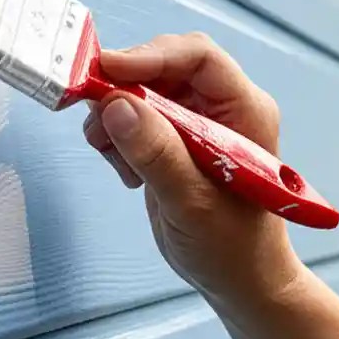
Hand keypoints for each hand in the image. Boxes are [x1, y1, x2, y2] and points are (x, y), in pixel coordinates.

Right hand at [82, 32, 305, 308]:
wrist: (239, 282)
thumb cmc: (232, 248)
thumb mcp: (192, 204)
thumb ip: (157, 154)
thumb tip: (116, 106)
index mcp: (244, 110)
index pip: (198, 57)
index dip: (151, 56)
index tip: (107, 72)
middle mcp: (222, 107)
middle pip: (166, 67)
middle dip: (126, 86)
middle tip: (94, 110)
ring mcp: (197, 122)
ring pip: (145, 90)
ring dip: (116, 114)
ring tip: (109, 154)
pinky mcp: (174, 140)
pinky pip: (137, 116)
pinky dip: (118, 136)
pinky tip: (124, 171)